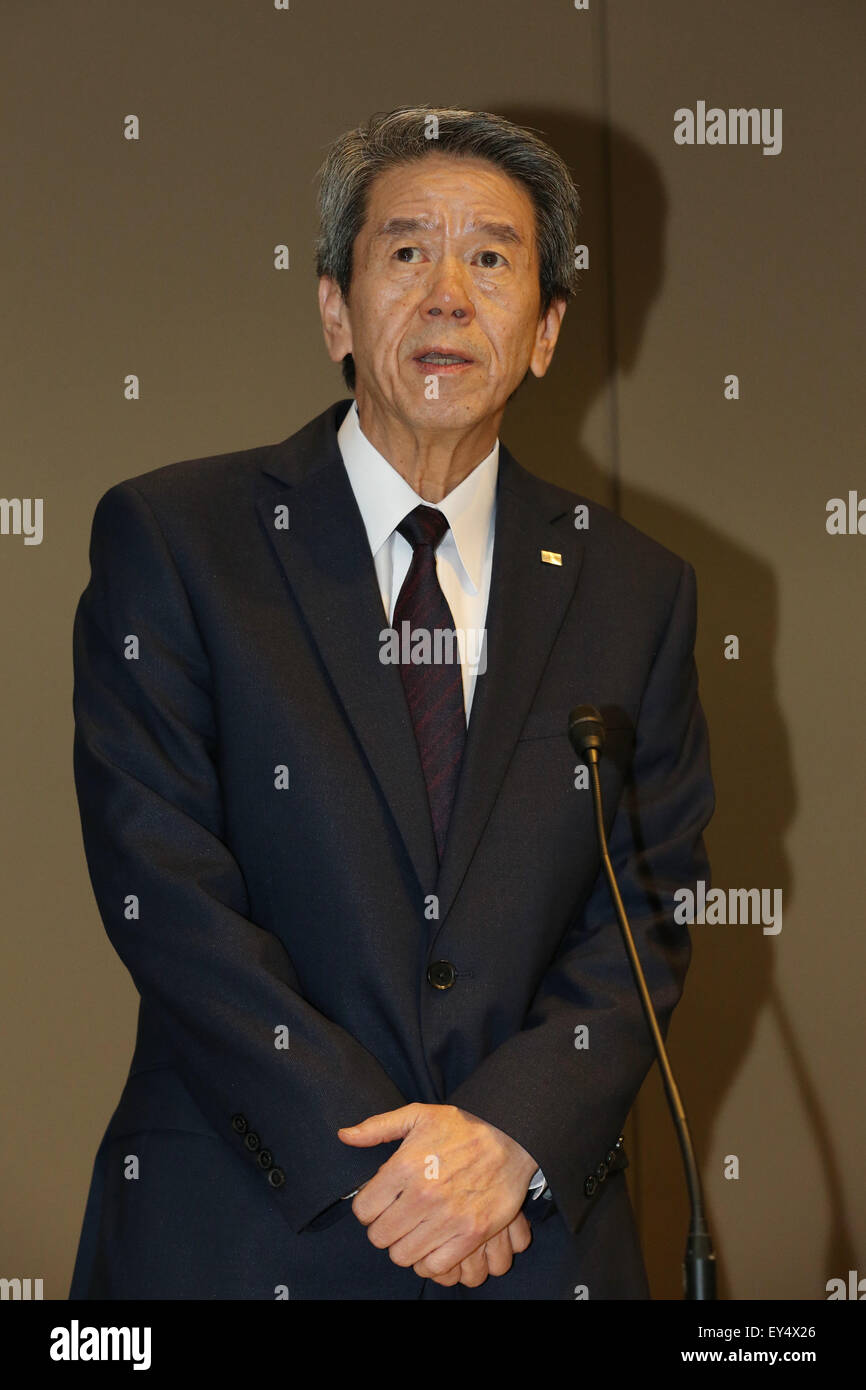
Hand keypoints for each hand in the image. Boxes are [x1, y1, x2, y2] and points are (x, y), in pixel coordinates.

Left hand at [337, 1102, 537, 1279]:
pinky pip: (435, 1267)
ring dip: (404, 1245)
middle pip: (380, 1237)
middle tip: (396, 1217)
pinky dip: (429, 1260)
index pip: (364, 1209)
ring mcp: (448, 1218)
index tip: (379, 1202)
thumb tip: (344, 1136)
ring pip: (403, 1255)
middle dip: (383, 1228)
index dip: (368, 1207)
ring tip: (414, 1230)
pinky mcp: (472, 1234)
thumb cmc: (462, 1126)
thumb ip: (377, 1127)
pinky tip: (432, 1243)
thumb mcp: (418, 1114)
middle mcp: (423, 1195)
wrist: (511, 1136)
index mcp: (405, 1166)